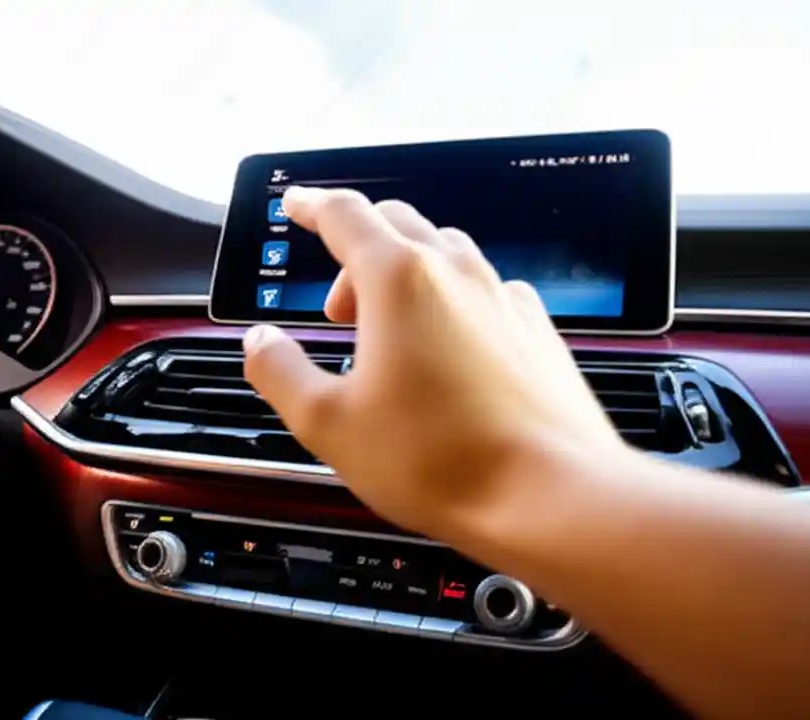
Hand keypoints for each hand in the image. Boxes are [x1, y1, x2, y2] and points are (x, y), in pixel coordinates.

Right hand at [243, 187, 626, 536]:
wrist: (549, 495)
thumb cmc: (440, 461)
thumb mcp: (328, 424)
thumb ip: (280, 371)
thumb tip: (260, 341)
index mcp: (398, 280)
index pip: (344, 215)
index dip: (311, 206)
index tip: (297, 204)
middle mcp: (455, 273)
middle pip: (395, 224)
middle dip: (355, 250)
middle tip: (336, 307)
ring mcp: (503, 298)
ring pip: (444, 253)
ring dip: (404, 275)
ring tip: (388, 334)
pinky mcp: (535, 331)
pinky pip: (485, 292)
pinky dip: (452, 303)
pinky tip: (448, 348)